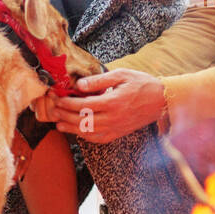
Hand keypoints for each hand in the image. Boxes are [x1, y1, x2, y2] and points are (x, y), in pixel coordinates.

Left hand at [46, 69, 164, 142]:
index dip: (67, 102)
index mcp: (113, 102)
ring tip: (58, 123)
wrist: (161, 101)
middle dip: (64, 115)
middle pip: (82, 120)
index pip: (83, 105)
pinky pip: (98, 139)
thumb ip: (100, 80)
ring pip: (88, 132)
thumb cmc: (143, 84)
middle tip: (53, 109)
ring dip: (71, 128)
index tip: (57, 97)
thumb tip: (79, 84)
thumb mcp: (122, 74)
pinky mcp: (118, 133)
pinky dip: (85, 136)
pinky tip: (77, 131)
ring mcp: (116, 128)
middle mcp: (113, 118)